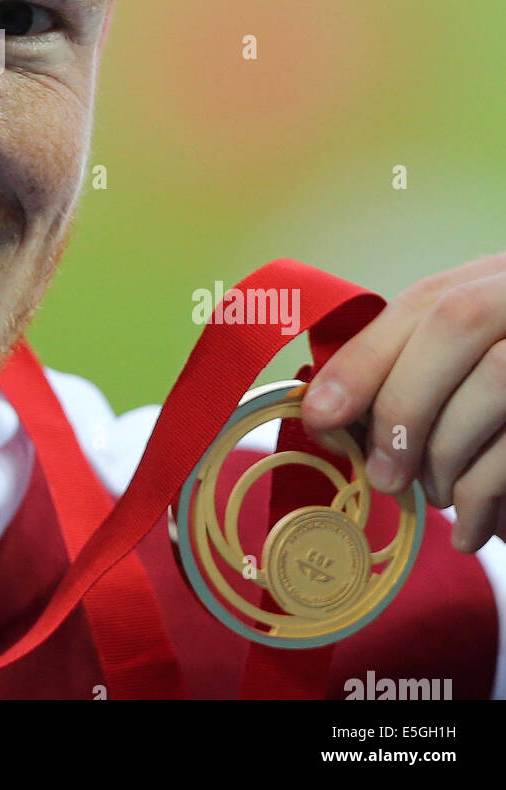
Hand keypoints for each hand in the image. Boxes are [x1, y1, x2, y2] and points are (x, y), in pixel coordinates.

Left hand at [301, 251, 505, 553]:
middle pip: (456, 324)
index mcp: (505, 279)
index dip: (367, 355)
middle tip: (382, 474)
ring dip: (445, 455)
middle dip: (403, 403)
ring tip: (436, 494)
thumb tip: (329, 409)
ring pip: (495, 381)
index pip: (427, 300)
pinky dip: (482, 497)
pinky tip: (471, 529)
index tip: (320, 413)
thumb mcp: (473, 367)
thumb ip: (416, 368)